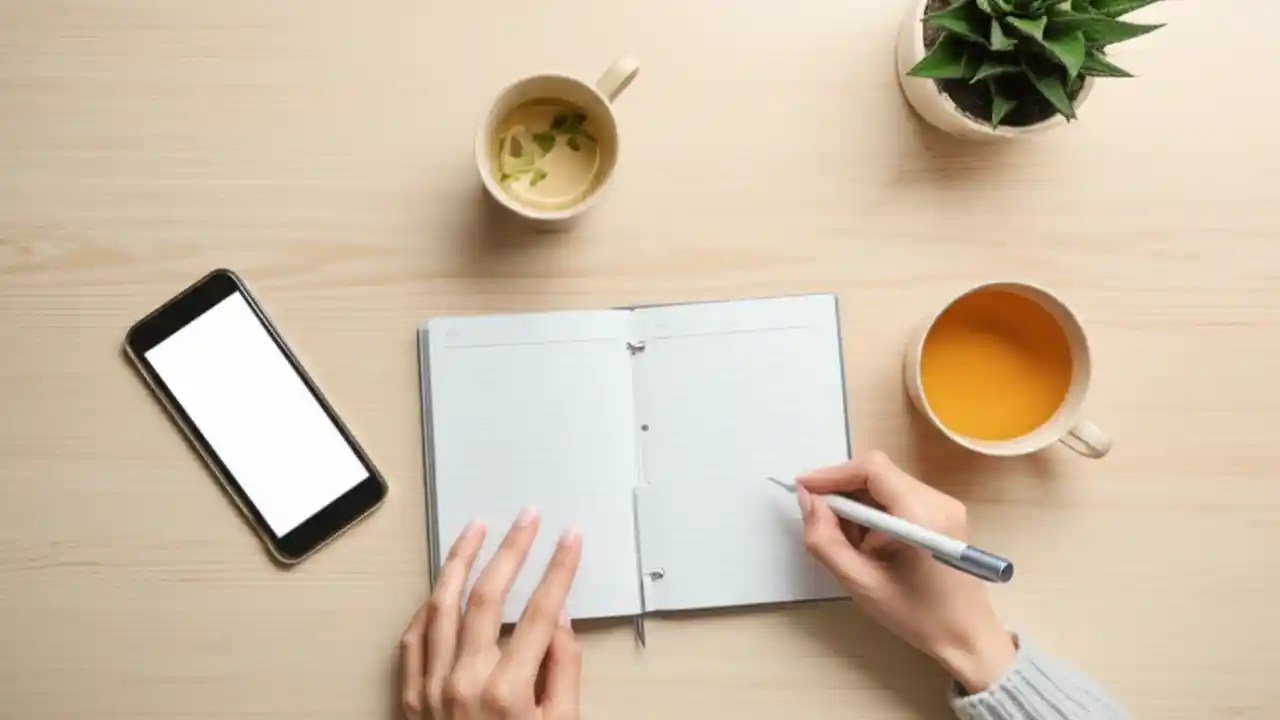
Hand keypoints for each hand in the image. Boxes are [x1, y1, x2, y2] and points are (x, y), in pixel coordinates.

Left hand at [400, 509, 582, 719]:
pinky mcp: (411, 696)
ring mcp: (432, 687)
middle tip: (528, 516)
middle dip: (511, 549)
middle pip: (486, 598)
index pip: (540, 613)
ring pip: (442, 606)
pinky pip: (413, 637)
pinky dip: (428, 605)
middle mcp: (465, 682)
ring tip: (476, 528)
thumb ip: (563, 671)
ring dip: (460, 560)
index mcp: (508, 691)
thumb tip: (559, 618)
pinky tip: (444, 583)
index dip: (559, 570)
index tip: (571, 538)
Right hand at [797, 452, 1015, 692]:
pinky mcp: (944, 511)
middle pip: (878, 473)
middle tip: (821, 521)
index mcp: (922, 516)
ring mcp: (945, 503)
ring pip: (885, 483)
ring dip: (858, 503)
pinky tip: (868, 541)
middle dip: (842, 491)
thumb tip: (808, 500)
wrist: (967, 636)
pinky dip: (874, 510)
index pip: (872, 469)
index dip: (832, 474)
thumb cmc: (916, 616)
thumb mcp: (861, 583)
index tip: (803, 489)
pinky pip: (898, 495)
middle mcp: (938, 500)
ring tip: (848, 541)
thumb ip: (826, 540)